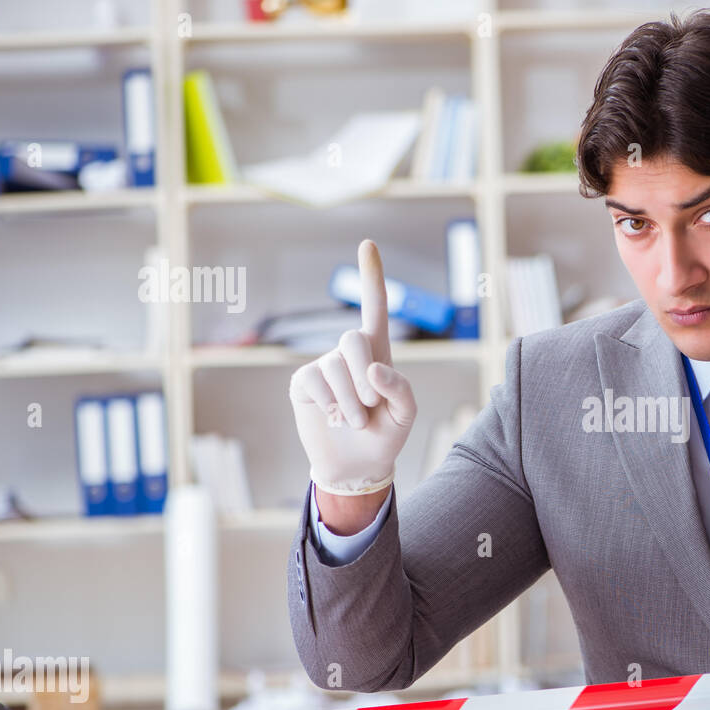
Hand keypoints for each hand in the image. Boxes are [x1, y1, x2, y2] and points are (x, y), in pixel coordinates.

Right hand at [289, 239, 416, 495]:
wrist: (356, 466)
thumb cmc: (385, 435)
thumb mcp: (405, 415)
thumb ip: (400, 390)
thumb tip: (374, 369)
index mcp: (379, 353)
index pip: (375, 308)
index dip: (371, 277)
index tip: (367, 243)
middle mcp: (349, 354)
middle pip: (354, 338)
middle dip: (366, 376)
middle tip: (370, 406)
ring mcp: (323, 366)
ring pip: (336, 367)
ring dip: (351, 403)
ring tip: (355, 421)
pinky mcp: (303, 384)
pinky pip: (315, 382)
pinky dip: (330, 404)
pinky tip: (333, 418)